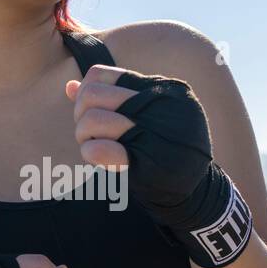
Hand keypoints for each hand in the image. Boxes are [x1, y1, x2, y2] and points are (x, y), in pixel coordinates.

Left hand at [65, 65, 251, 267]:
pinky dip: (90, 152)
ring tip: (93, 146)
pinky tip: (95, 157)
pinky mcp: (149, 163)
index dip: (86, 94)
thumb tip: (70, 87)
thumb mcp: (148, 116)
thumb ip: (111, 98)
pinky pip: (100, 149)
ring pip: (93, 120)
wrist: (196, 192)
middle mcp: (163, 106)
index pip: (101, 75)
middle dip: (80, 115)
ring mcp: (157, 134)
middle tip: (88, 133)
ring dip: (83, 136)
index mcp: (164, 88)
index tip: (91, 112)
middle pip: (93, 95)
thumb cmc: (166, 149)